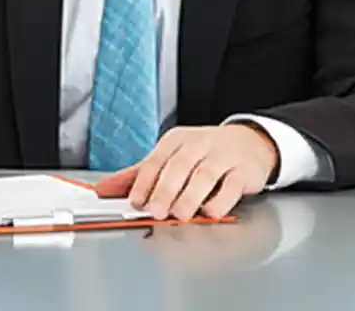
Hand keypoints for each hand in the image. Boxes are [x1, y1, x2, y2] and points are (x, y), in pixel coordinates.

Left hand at [95, 124, 278, 220]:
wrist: (251, 143)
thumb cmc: (205, 153)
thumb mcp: (171, 157)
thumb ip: (139, 174)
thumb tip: (103, 188)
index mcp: (176, 140)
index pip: (156, 160)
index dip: (144, 182)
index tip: (135, 202)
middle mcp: (199, 144)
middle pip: (178, 166)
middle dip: (164, 190)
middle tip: (155, 211)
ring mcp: (223, 156)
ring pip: (204, 175)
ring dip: (190, 197)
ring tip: (179, 214)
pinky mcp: (244, 171)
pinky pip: (232, 185)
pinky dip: (220, 200)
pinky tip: (209, 212)